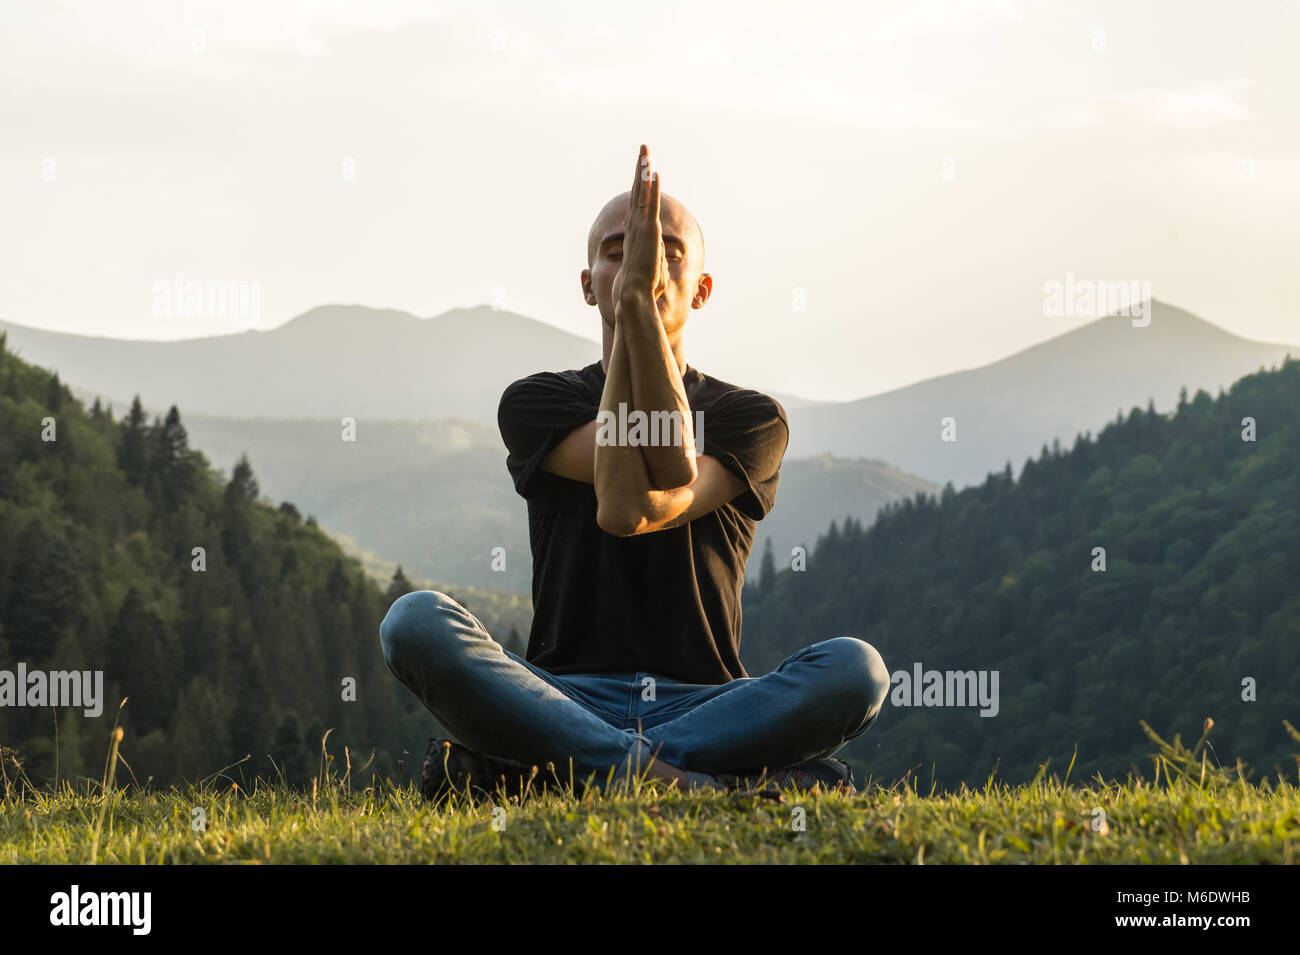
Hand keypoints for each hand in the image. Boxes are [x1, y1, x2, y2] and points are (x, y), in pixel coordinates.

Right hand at [611, 144, 665, 308]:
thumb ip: (655, 264)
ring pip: (641, 193)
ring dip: (643, 171)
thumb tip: (659, 267)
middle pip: (638, 193)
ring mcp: (640, 228)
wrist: (634, 297)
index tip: (643, 173)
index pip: (638, 206)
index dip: (640, 188)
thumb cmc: (642, 291)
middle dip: (640, 171)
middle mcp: (635, 227)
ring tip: (645, 152)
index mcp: (636, 235)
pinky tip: (653, 171)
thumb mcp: (651, 273)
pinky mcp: (648, 231)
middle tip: (643, 151)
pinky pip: (649, 203)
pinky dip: (650, 187)